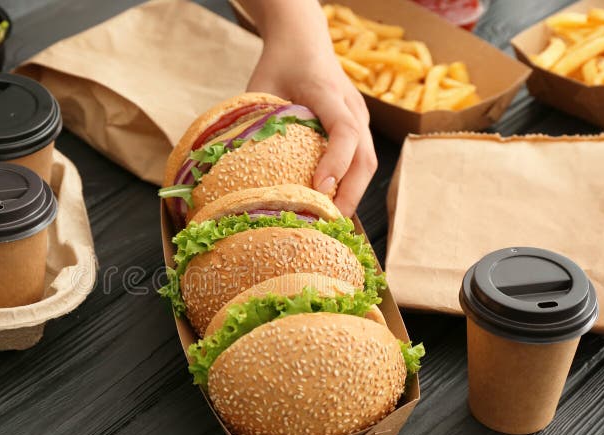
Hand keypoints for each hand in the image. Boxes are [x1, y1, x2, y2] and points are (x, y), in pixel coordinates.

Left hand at [244, 0, 377, 217]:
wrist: (304, 40)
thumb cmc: (279, 63)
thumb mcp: (260, 86)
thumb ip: (256, 120)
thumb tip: (234, 166)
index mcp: (328, 92)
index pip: (344, 130)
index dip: (335, 161)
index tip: (319, 187)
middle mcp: (352, 107)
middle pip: (365, 157)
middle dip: (350, 194)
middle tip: (328, 224)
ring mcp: (360, 117)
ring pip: (368, 163)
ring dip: (353, 195)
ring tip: (331, 222)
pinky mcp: (358, 127)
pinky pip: (362, 160)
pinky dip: (350, 185)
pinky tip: (332, 205)